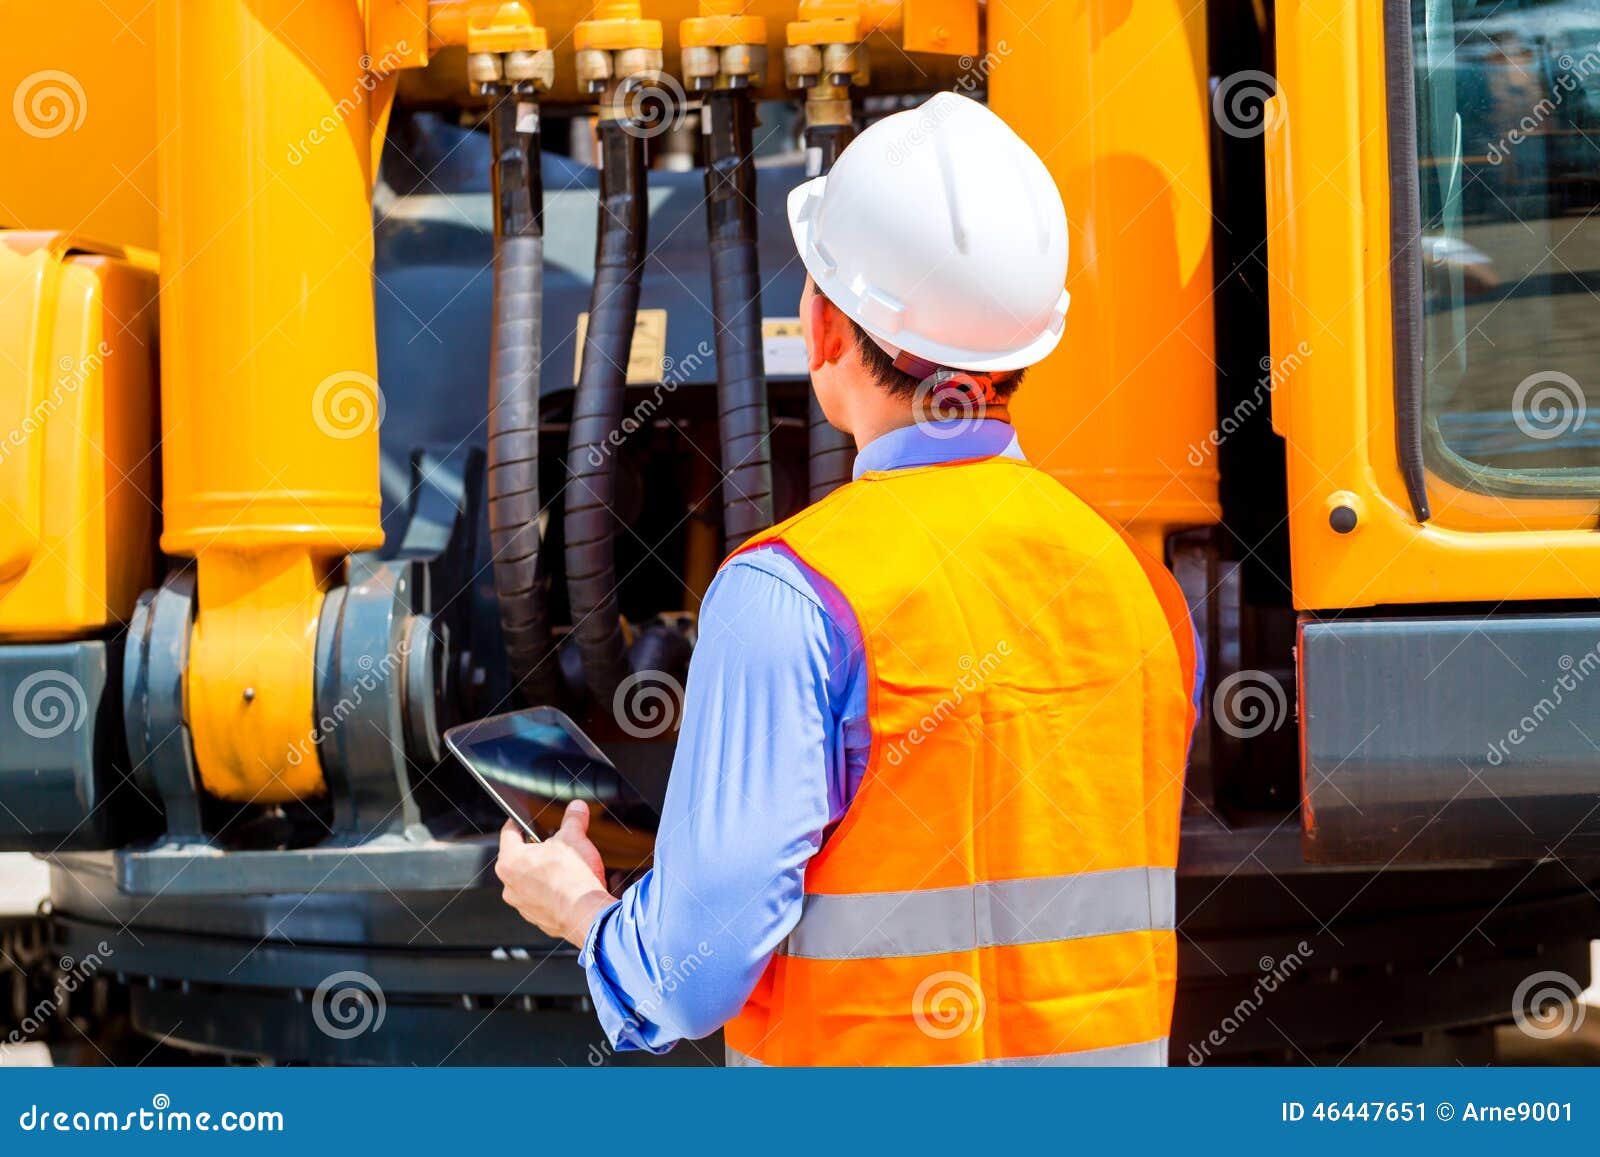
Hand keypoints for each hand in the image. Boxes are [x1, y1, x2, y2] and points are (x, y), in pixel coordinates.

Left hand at [495, 801, 617, 946]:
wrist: (586, 914)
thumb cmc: (573, 879)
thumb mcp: (575, 838)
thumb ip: (573, 819)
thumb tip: (576, 809)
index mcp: (511, 861)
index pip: (509, 833)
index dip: (519, 823)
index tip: (522, 820)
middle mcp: (510, 885)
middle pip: (520, 858)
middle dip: (537, 850)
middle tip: (555, 845)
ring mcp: (522, 905)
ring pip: (529, 881)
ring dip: (543, 874)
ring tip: (565, 869)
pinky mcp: (537, 919)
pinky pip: (541, 900)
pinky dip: (552, 893)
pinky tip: (568, 887)